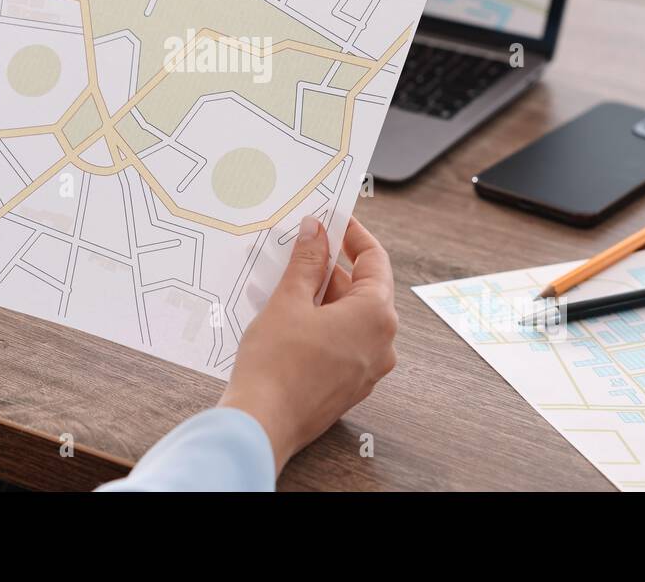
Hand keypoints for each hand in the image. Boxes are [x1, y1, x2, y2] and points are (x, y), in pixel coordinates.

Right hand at [218, 215, 397, 473]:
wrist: (262, 424)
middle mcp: (382, 343)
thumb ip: (307, 261)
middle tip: (300, 249)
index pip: (374, 259)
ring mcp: (368, 368)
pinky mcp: (350, 385)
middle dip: (331, 267)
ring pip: (351, 317)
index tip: (332, 221)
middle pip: (364, 289)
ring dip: (323, 296)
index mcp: (376, 316)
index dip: (352, 235)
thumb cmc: (275, 365)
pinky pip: (343, 342)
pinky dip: (323, 323)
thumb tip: (315, 231)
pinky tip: (291, 316)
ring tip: (287, 282)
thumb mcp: (289, 301)